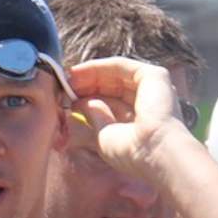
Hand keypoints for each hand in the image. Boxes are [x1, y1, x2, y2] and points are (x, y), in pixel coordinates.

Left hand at [67, 57, 189, 180]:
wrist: (153, 150)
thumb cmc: (130, 152)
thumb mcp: (103, 135)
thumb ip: (92, 117)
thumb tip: (77, 103)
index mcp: (138, 118)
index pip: (109, 102)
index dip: (87, 98)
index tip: (66, 99)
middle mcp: (147, 100)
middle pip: (111, 86)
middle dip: (86, 85)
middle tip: (64, 87)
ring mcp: (151, 87)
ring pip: (114, 74)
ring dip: (89, 74)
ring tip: (68, 79)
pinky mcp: (153, 75)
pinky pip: (121, 66)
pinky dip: (99, 67)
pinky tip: (80, 72)